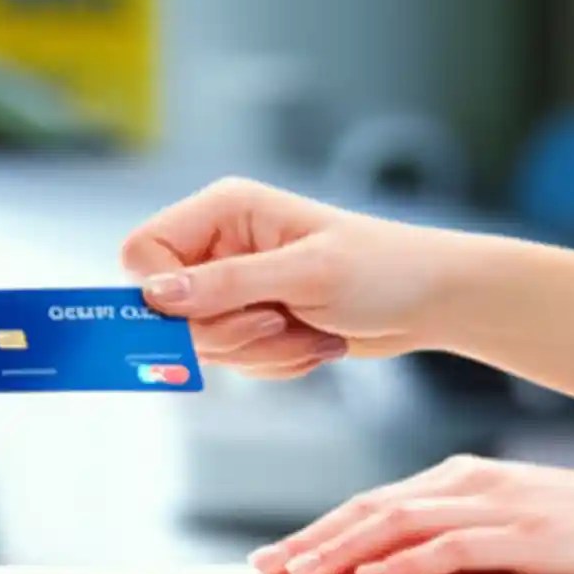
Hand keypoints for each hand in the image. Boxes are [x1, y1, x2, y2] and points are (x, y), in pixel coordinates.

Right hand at [121, 177, 462, 376]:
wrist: (430, 302)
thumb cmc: (382, 270)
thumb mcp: (305, 274)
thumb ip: (226, 284)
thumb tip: (155, 297)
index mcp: (223, 210)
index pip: (143, 253)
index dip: (159, 294)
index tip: (200, 320)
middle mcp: (219, 243)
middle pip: (168, 309)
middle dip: (226, 332)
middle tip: (278, 323)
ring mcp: (232, 284)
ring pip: (201, 342)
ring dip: (257, 352)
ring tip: (308, 332)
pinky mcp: (248, 319)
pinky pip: (230, 359)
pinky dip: (271, 362)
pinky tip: (312, 342)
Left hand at [248, 455, 573, 573]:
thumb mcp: (506, 523)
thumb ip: (451, 536)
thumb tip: (391, 566)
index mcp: (456, 480)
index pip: (370, 504)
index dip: (318, 530)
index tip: (279, 556)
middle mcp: (466, 484)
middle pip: (370, 509)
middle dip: (313, 540)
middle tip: (269, 567)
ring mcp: (495, 504)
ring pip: (398, 524)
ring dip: (343, 551)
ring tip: (303, 573)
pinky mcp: (526, 531)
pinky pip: (453, 546)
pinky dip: (408, 562)